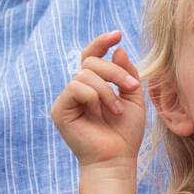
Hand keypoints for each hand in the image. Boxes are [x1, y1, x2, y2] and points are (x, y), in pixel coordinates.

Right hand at [51, 31, 147, 170]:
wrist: (116, 159)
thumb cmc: (125, 134)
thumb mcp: (133, 98)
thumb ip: (126, 74)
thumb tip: (117, 50)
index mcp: (93, 86)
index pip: (91, 56)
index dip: (101, 42)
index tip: (117, 34)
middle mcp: (77, 90)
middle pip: (90, 61)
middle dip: (114, 71)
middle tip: (130, 87)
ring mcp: (67, 100)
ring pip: (85, 73)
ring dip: (107, 90)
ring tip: (116, 110)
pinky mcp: (59, 110)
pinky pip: (76, 87)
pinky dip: (93, 96)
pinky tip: (100, 113)